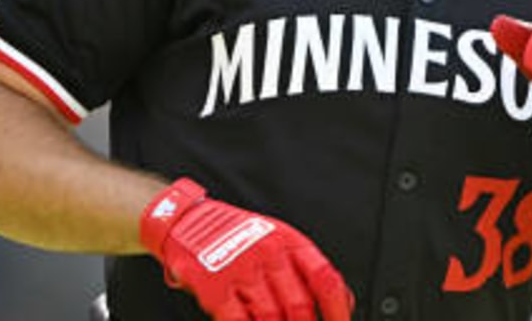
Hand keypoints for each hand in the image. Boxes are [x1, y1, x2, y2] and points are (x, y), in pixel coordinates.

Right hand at [140, 178, 353, 320]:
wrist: (188, 221)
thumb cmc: (238, 235)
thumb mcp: (278, 239)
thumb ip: (306, 269)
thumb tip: (343, 301)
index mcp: (289, 241)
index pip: (324, 279)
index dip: (337, 310)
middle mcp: (268, 253)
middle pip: (299, 305)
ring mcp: (241, 269)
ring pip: (271, 317)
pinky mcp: (214, 286)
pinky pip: (236, 320)